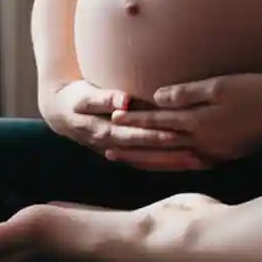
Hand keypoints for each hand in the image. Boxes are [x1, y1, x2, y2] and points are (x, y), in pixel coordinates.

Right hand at [39, 80, 202, 169]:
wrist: (62, 114)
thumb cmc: (76, 99)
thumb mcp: (84, 96)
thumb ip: (104, 97)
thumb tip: (124, 100)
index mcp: (105, 134)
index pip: (135, 138)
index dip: (155, 137)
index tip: (176, 135)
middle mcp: (115, 148)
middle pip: (148, 154)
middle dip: (172, 155)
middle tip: (198, 154)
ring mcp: (120, 154)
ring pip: (150, 161)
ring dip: (173, 163)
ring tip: (199, 162)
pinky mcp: (125, 154)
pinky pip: (148, 162)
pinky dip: (166, 164)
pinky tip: (186, 164)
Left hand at [109, 73, 261, 167]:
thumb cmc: (258, 93)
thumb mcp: (220, 86)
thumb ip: (187, 94)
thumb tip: (158, 98)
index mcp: (198, 123)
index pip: (158, 122)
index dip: (135, 119)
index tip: (114, 118)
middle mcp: (201, 144)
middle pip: (159, 146)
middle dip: (132, 147)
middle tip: (107, 148)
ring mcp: (214, 154)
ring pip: (171, 160)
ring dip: (147, 161)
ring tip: (126, 161)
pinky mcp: (225, 157)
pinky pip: (189, 165)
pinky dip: (171, 166)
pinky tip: (165, 165)